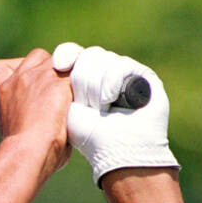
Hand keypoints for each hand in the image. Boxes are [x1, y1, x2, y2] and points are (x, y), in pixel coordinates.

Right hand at [0, 48, 72, 179]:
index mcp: (3, 93)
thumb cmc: (22, 153)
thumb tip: (43, 123)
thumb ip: (24, 114)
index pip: (1, 67)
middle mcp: (18, 79)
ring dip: (67, 74)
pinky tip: (84, 99)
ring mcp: (39, 77)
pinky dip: (83, 82)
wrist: (26, 152)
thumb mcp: (11, 130)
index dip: (17, 69)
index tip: (26, 82)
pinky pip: (77, 71)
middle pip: (37, 57)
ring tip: (72, 97)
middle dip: (48, 70)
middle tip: (57, 92)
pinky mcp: (59, 81)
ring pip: (59, 60)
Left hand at [52, 42, 178, 186]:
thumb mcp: (65, 108)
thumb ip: (58, 83)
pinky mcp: (144, 76)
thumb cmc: (88, 135)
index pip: (72, 53)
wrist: (117, 150)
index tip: (59, 65)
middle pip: (87, 55)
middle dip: (82, 81)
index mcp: (82, 80)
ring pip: (103, 58)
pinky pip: (121, 64)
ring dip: (97, 86)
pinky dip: (113, 81)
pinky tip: (112, 99)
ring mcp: (124, 74)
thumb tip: (57, 57)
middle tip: (87, 106)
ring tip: (101, 108)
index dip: (66, 55)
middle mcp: (104, 73)